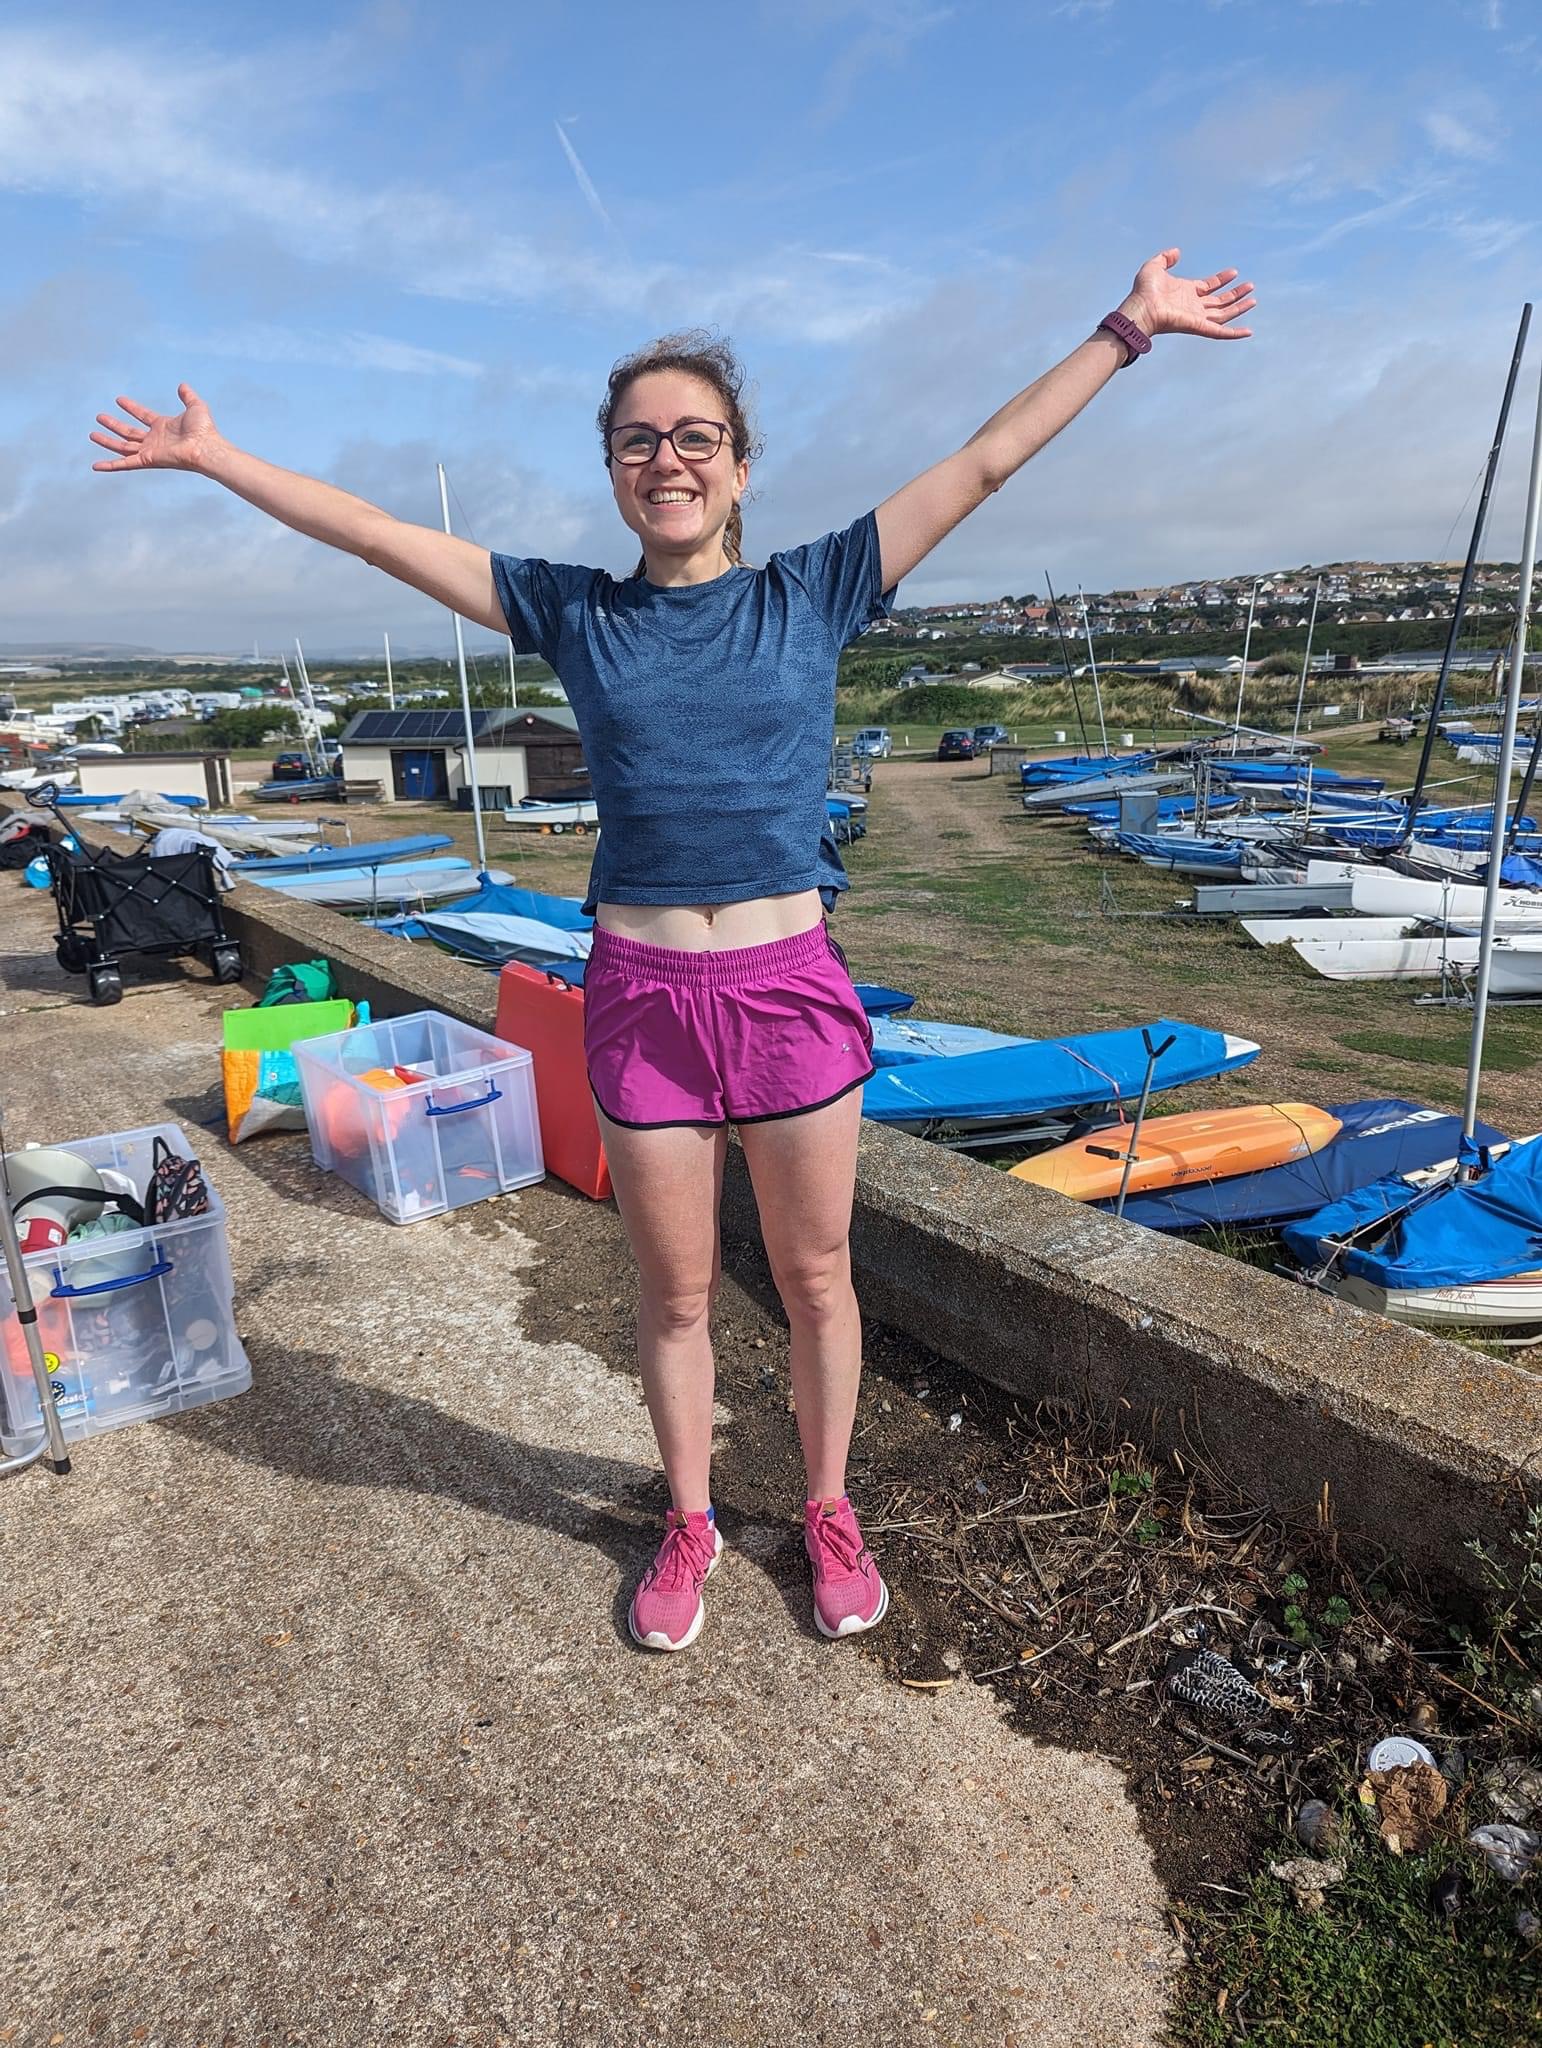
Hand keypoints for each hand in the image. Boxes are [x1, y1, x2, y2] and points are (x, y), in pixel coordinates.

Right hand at [90, 384, 222, 472]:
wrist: (205, 447)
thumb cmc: (204, 431)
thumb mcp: (195, 406)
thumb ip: (188, 396)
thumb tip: (183, 385)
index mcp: (163, 427)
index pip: (143, 416)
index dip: (131, 408)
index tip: (119, 400)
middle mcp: (155, 440)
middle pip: (129, 432)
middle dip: (114, 425)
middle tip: (99, 416)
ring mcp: (150, 451)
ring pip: (123, 447)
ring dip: (107, 441)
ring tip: (92, 434)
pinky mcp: (147, 460)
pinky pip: (124, 464)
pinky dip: (110, 466)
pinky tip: (96, 466)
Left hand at [1121, 248, 1254, 341]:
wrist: (1140, 308)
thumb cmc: (1143, 291)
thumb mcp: (1155, 266)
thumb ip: (1165, 258)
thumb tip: (1176, 252)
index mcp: (1186, 292)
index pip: (1209, 287)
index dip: (1221, 280)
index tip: (1234, 272)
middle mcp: (1193, 306)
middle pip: (1219, 302)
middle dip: (1235, 294)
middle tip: (1250, 286)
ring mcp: (1196, 317)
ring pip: (1223, 314)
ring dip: (1239, 307)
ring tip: (1253, 299)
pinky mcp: (1198, 326)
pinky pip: (1220, 332)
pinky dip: (1234, 333)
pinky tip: (1248, 332)